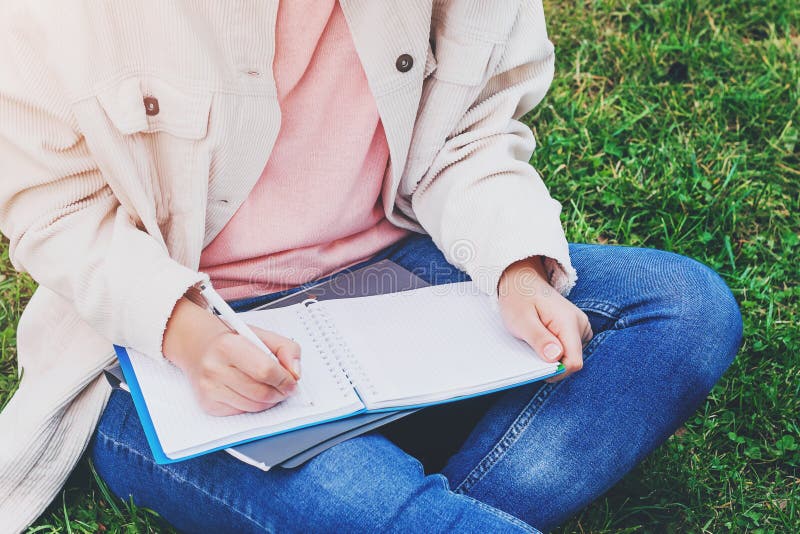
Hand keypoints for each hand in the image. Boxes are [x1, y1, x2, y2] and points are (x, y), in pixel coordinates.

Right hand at [163, 296, 300, 415]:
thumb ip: (287, 348)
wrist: (199, 348)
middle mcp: (214, 368)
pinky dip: (253, 405)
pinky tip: (251, 392)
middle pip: (261, 392)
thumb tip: (296, 373)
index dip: (285, 379)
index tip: (292, 380)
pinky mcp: (208, 405)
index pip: (265, 370)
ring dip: (269, 401)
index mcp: (228, 345)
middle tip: (286, 388)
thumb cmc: (234, 342)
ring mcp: (209, 389)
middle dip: (280, 393)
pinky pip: (242, 412)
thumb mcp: (262, 335)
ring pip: (253, 407)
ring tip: (270, 388)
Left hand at [497, 256, 591, 381]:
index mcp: (569, 322)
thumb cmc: (519, 298)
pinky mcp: (576, 330)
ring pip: (571, 356)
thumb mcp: (522, 320)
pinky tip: (542, 340)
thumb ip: (539, 338)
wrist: (522, 280)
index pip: (574, 362)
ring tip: (535, 340)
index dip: (556, 371)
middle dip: (553, 362)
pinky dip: (555, 350)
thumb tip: (555, 357)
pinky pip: (569, 349)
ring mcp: (581, 327)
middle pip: (573, 361)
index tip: (536, 366)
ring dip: (553, 356)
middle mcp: (581, 324)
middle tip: (531, 348)